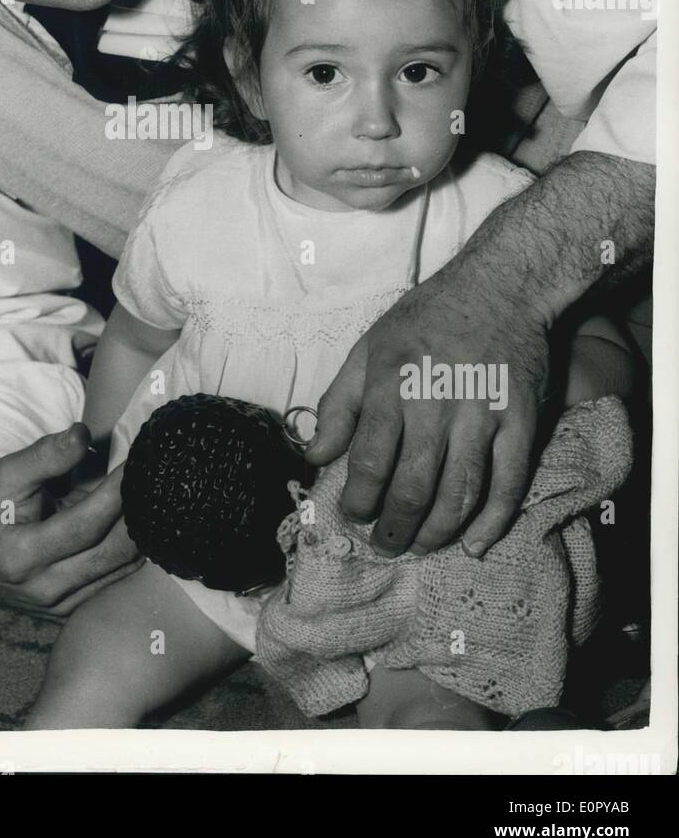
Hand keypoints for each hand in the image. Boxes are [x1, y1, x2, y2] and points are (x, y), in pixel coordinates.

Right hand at [0, 424, 140, 616]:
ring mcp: (61, 606)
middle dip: (136, 511)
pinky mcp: (74, 610)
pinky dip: (132, 548)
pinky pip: (118, 579)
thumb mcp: (5, 475)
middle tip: (151, 476)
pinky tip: (136, 519)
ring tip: (147, 493)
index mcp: (19, 558)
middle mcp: (43, 590)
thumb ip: (45, 455)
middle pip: (112, 552)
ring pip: (122, 568)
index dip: (115, 493)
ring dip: (141, 530)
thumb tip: (83, 435)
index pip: (85, 526)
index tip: (135, 463)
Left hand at [306, 259, 549, 558]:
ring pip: (459, 494)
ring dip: (436, 532)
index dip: (359, 500)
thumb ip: (338, 405)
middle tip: (385, 545)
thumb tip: (315, 457)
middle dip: (394, 527)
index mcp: (391, 384)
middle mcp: (436, 403)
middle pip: (413, 487)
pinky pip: (509, 484)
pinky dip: (492, 522)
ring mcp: (483, 415)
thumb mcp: (367, 350)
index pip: (371, 461)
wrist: (499, 289)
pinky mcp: (522, 422)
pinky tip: (474, 545)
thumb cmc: (424, 321)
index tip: (353, 516)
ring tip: (419, 547)